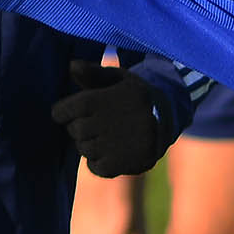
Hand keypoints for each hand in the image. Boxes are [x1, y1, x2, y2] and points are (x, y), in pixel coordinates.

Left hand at [53, 52, 179, 177]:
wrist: (170, 118)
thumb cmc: (134, 96)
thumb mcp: (118, 78)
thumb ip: (93, 73)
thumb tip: (72, 65)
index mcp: (107, 98)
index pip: (64, 110)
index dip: (63, 111)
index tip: (71, 111)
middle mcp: (114, 121)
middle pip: (75, 130)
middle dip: (79, 127)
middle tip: (95, 124)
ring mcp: (121, 144)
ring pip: (84, 149)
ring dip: (89, 145)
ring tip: (106, 137)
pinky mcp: (129, 162)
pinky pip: (97, 168)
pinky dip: (98, 162)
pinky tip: (110, 152)